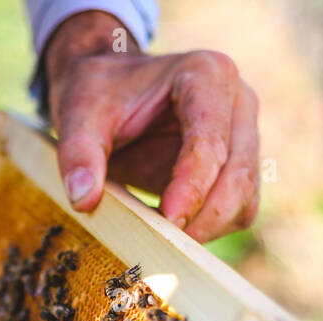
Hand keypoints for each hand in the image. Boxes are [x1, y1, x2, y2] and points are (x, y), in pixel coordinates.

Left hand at [44, 12, 259, 242]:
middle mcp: (237, 102)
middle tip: (164, 244)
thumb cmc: (99, 95)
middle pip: (238, 173)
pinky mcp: (238, 166)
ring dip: (209, 227)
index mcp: (206, 74)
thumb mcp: (78, 116)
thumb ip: (78, 154)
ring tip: (162, 241)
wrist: (108, 89)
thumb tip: (83, 200)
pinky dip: (210, 228)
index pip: (210, 139)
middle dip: (205, 216)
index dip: (192, 185)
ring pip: (244, 197)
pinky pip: (237, 209)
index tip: (168, 220)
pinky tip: (172, 234)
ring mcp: (244, 135)